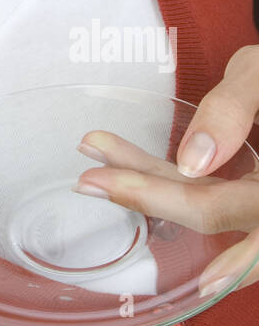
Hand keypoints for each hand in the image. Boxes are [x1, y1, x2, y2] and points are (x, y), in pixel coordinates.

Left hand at [73, 45, 258, 296]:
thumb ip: (234, 110)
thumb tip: (193, 164)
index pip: (215, 207)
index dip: (157, 196)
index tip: (104, 178)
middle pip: (208, 215)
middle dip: (143, 195)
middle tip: (85, 178)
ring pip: (208, 206)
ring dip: (152, 189)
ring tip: (97, 169)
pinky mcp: (256, 194)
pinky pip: (216, 194)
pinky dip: (174, 184)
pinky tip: (133, 171)